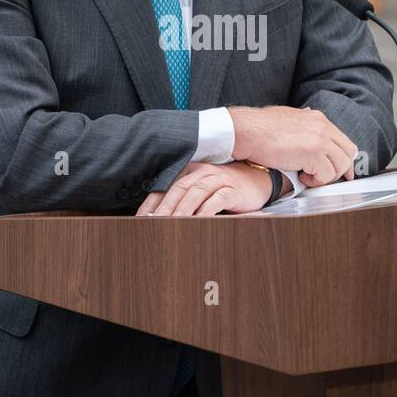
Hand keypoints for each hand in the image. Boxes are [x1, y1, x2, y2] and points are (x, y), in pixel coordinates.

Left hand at [135, 162, 273, 216]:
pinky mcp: (232, 190)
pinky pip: (217, 199)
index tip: (140, 219)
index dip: (151, 203)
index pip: (165, 187)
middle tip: (152, 223)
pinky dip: (206, 210)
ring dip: (183, 209)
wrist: (257, 180)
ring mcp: (217, 179)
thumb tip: (157, 219)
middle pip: (178, 189)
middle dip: (164, 207)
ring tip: (172, 223)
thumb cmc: (223, 189)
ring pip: (195, 193)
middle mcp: (201, 172)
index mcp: (188, 172)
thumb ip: (182, 201)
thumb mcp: (201, 191)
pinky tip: (199, 221)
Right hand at [228, 106, 357, 186]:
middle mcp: (323, 126)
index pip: (344, 141)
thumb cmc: (258, 127)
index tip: (343, 173)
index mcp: (317, 118)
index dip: (345, 160)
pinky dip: (314, 181)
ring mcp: (320, 139)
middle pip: (348, 153)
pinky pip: (326, 175)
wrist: (245, 130)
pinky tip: (299, 176)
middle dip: (339, 170)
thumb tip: (308, 117)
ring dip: (324, 176)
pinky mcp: (314, 153)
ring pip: (339, 166)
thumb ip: (302, 123)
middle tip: (322, 178)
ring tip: (305, 176)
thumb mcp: (286, 117)